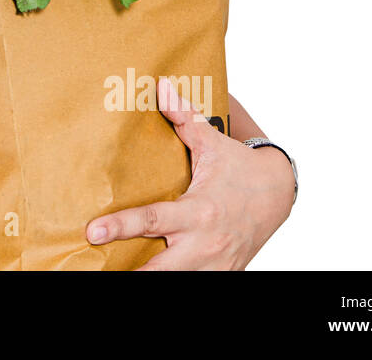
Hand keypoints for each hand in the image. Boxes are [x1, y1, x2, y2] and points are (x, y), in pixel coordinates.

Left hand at [84, 77, 294, 269]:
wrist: (278, 194)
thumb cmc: (240, 167)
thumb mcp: (213, 143)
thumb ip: (184, 118)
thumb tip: (161, 87)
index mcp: (198, 211)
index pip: (153, 220)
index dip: (121, 226)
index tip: (93, 231)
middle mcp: (204, 243)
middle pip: (161, 269)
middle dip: (131, 273)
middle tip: (98, 267)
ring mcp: (213, 265)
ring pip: (175, 281)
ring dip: (148, 276)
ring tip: (116, 272)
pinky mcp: (221, 275)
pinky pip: (192, 283)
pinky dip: (171, 278)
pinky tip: (146, 271)